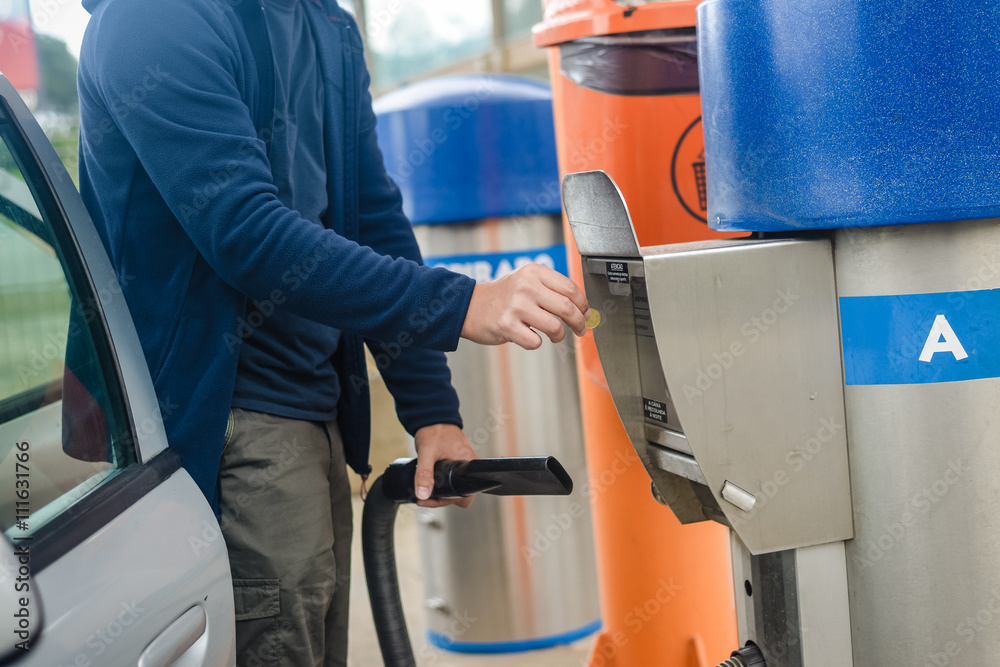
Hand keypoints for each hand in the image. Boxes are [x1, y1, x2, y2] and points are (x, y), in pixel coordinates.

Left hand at [413, 423, 478, 507]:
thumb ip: (424, 474)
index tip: (430, 500)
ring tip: (425, 492)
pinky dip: (442, 484)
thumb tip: (423, 495)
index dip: (447, 501)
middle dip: (441, 500)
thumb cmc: (434, 431)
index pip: (465, 496)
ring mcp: (464, 465)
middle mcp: (470, 467)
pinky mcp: (458, 462)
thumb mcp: (427, 453)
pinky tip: (431, 482)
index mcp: (468, 466)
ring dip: (441, 493)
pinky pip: (454, 479)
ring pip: (456, 488)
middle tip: (423, 498)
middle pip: (460, 495)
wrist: (434, 416)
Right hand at [460, 263, 589, 349]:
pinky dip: (536, 342)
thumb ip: (551, 289)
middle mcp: (526, 286)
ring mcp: (516, 306)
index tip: (586, 313)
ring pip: (555, 327)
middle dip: (579, 322)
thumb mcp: (526, 280)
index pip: (570, 288)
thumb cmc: (502, 296)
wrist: (470, 305)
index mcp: (534, 272)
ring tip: (556, 335)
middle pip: (567, 308)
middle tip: (580, 329)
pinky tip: (530, 336)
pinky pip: (535, 341)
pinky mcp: (507, 326)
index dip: (584, 304)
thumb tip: (582, 308)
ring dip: (560, 335)